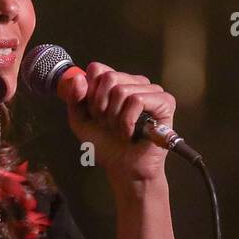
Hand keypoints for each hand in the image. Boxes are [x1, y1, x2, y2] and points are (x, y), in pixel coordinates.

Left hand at [62, 61, 176, 183]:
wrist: (122, 169)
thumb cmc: (105, 145)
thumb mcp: (80, 121)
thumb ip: (74, 98)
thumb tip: (78, 77)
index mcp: (117, 82)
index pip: (97, 69)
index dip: (89, 94)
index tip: (94, 114)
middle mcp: (135, 82)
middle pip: (108, 77)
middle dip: (101, 107)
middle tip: (107, 124)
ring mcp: (151, 91)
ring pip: (122, 90)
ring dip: (114, 118)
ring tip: (120, 130)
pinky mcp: (165, 102)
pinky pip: (138, 100)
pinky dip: (128, 121)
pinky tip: (130, 133)